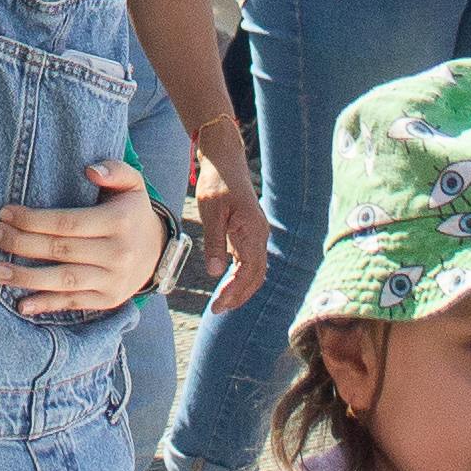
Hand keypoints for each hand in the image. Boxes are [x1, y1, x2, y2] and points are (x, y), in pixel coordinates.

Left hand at [0, 161, 166, 320]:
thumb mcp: (132, 183)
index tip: (5, 213)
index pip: (68, 222)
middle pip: (61, 250)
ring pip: (64, 280)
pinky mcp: (108, 300)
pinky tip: (22, 304)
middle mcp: (118, 253)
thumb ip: (114, 169)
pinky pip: (73, 303)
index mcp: (119, 221)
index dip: (33, 219)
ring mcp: (113, 280)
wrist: (158, 251)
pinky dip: (47, 305)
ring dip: (27, 277)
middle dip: (22, 244)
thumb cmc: (132, 210)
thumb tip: (90, 170)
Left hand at [190, 158, 273, 313]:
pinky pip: (249, 261)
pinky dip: (239, 276)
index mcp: (252, 231)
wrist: (225, 160)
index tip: (218, 304)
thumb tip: (215, 272)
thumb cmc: (216, 182)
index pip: (249, 272)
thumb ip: (215, 242)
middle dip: (238, 295)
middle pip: (256, 276)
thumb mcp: (211, 211)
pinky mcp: (249, 232)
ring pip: (254, 270)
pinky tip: (226, 284)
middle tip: (217, 310)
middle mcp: (259, 235)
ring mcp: (256, 234)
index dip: (234, 291)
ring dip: (240, 288)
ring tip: (221, 303)